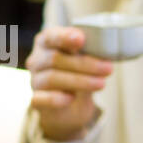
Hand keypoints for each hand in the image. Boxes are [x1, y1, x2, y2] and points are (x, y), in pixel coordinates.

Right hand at [26, 26, 112, 141]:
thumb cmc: (78, 74)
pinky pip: (41, 98)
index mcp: (47, 42)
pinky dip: (56, 98)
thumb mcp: (86, 59)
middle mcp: (37, 59)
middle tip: (108, 68)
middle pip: (55, 58)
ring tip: (101, 84)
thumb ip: (90, 52)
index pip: (51, 36)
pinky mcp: (36, 100)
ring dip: (80, 81)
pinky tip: (71, 98)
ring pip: (51, 78)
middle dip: (84, 64)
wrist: (71, 106)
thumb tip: (105, 49)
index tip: (81, 39)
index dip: (65, 37)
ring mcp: (34, 80)